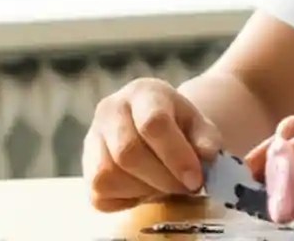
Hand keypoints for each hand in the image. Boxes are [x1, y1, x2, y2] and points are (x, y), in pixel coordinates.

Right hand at [84, 78, 223, 211]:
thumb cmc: (180, 127)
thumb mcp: (200, 125)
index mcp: (143, 92)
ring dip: (144, 191)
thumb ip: (207, 139)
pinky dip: (127, 200)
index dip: (176, 156)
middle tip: (186, 188)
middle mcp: (110, 110)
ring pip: (108, 176)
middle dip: (162, 179)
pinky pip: (99, 196)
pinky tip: (145, 189)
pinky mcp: (86, 168)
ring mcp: (92, 138)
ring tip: (165, 185)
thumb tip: (206, 155)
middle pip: (127, 153)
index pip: (153, 123)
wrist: (156, 129)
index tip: (196, 179)